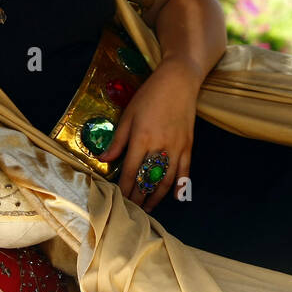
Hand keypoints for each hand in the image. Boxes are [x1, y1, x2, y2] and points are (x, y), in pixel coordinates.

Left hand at [98, 57, 199, 213]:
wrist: (178, 81)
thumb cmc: (150, 95)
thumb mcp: (128, 114)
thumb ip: (118, 140)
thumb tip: (104, 159)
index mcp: (141, 138)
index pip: (130, 171)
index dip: (124, 188)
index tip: (119, 200)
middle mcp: (159, 147)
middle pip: (147, 179)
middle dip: (138, 197)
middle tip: (131, 209)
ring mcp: (176, 148)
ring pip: (166, 180)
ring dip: (156, 196)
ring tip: (148, 207)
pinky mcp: (188, 146)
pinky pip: (185, 171)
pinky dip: (180, 186)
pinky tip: (175, 197)